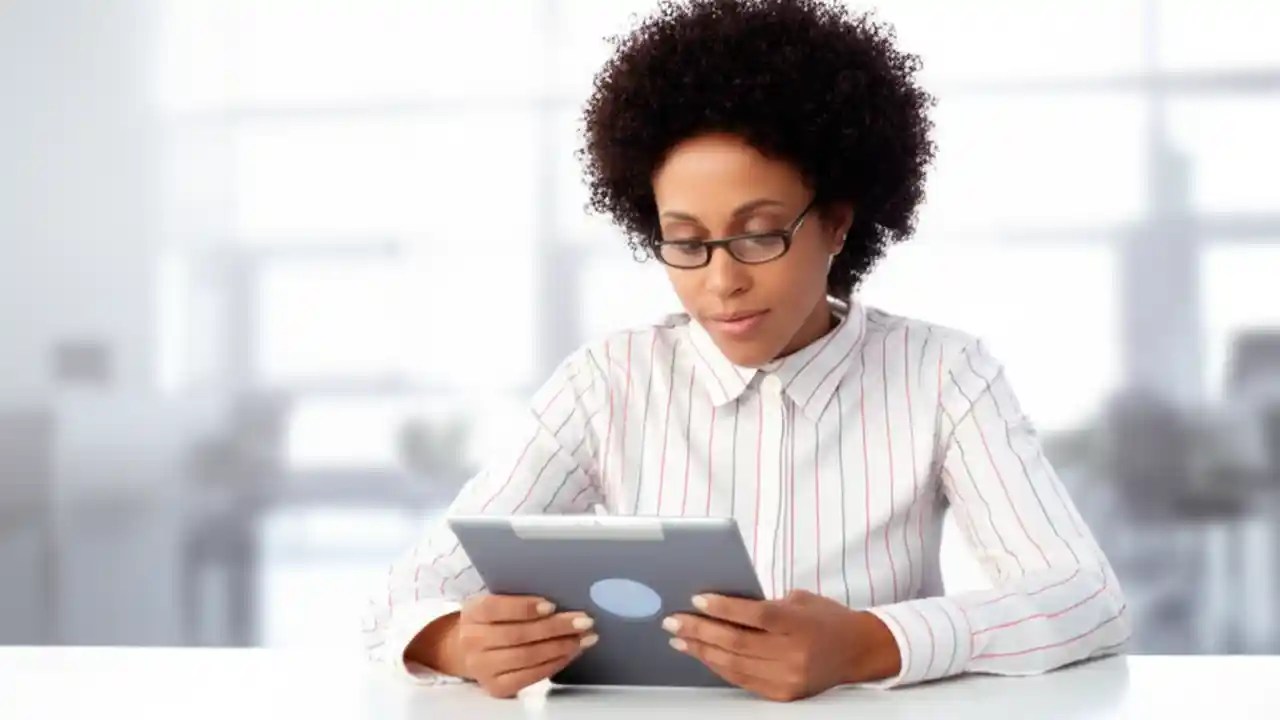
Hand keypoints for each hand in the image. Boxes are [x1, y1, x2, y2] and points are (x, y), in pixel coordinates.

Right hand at [414, 594, 597, 698]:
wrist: (465, 650)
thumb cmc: (492, 620)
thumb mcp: (496, 602)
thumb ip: (520, 598)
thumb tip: (563, 597)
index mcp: (473, 612)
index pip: (495, 608)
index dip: (524, 607)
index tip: (552, 605)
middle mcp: (473, 641)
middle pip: (517, 635)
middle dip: (555, 628)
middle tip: (584, 621)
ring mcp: (483, 667)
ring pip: (526, 657)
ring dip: (560, 647)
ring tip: (584, 638)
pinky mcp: (495, 687)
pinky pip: (529, 677)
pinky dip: (554, 664)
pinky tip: (570, 653)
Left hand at [663, 589, 900, 701]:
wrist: (858, 651)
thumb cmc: (826, 618)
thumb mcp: (799, 600)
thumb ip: (764, 603)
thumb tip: (720, 604)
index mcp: (800, 623)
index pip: (755, 615)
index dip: (723, 608)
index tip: (696, 599)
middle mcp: (794, 654)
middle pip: (737, 642)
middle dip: (700, 631)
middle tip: (674, 621)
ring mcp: (789, 678)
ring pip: (734, 665)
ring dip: (702, 651)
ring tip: (680, 640)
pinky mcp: (784, 695)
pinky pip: (742, 681)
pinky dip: (719, 667)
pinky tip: (704, 655)